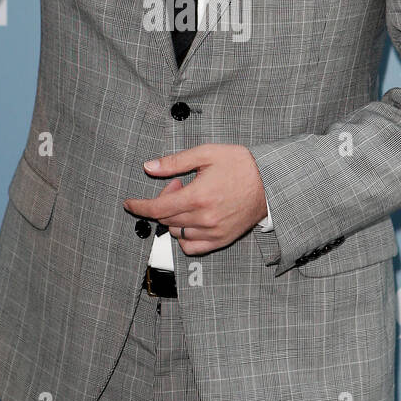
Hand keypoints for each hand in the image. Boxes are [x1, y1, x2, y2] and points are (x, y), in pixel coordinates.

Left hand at [123, 145, 267, 255]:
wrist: (270, 182)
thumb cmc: (241, 165)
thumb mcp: (206, 154)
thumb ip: (174, 162)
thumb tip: (149, 167)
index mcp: (197, 196)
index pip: (157, 209)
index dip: (139, 207)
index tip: (129, 204)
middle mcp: (204, 218)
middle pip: (166, 219)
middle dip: (164, 201)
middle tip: (179, 184)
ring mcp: (213, 232)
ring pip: (176, 232)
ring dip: (174, 217)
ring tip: (190, 200)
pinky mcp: (221, 240)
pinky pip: (191, 246)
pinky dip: (183, 236)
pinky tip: (190, 221)